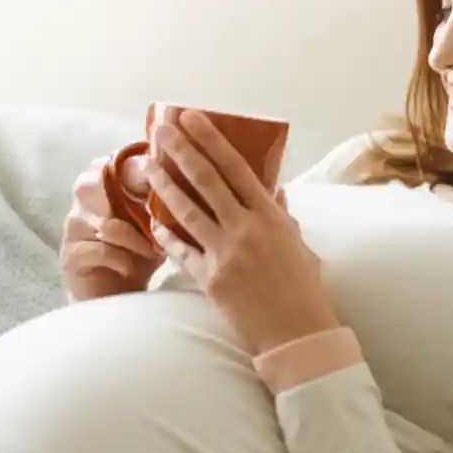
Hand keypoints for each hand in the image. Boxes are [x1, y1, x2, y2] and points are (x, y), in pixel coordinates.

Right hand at [59, 150, 166, 302]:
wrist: (120, 295)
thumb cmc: (141, 252)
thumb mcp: (157, 222)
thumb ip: (163, 199)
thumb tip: (185, 176)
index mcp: (102, 181)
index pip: (111, 161)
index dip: (136, 169)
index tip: (159, 182)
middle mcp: (82, 199)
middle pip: (92, 182)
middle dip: (128, 201)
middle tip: (155, 220)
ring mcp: (72, 226)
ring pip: (104, 222)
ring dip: (135, 239)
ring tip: (153, 251)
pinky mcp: (70, 255)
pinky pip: (99, 249)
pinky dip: (122, 259)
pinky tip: (133, 267)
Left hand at [146, 109, 340, 353]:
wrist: (298, 334)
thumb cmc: (304, 291)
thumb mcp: (300, 246)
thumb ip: (283, 217)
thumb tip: (275, 192)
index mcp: (271, 216)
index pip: (236, 167)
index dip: (211, 140)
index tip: (192, 118)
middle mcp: (246, 228)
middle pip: (206, 180)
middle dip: (180, 151)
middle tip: (160, 129)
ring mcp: (225, 252)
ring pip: (187, 211)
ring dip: (164, 187)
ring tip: (147, 167)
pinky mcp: (210, 278)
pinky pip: (182, 251)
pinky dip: (166, 237)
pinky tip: (153, 223)